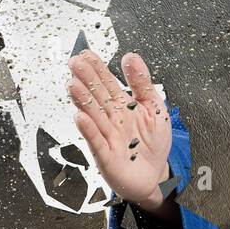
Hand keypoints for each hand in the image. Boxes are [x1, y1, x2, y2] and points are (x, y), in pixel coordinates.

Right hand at [65, 50, 172, 211]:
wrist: (156, 174)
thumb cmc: (153, 143)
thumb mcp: (155, 106)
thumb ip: (142, 82)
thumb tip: (131, 57)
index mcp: (122, 105)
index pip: (106, 82)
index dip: (97, 68)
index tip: (86, 54)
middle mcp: (111, 119)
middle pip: (97, 96)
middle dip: (86, 79)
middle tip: (75, 63)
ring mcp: (107, 137)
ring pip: (93, 116)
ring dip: (82, 101)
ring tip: (73, 85)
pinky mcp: (107, 157)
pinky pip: (96, 142)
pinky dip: (89, 130)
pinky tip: (81, 118)